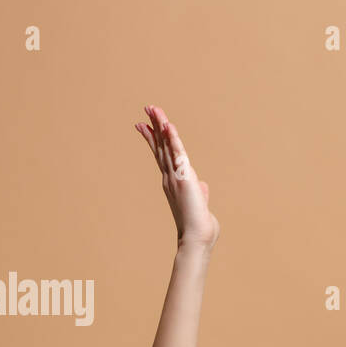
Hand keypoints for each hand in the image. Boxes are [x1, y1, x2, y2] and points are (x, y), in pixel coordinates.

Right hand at [135, 105, 219, 249]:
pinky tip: (169, 125)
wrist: (197, 237)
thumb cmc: (198, 225)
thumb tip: (201, 186)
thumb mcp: (199, 204)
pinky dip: (173, 138)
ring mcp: (174, 176)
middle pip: (160, 146)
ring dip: (160, 126)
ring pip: (166, 145)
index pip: (161, 155)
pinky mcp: (183, 177)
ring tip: (152, 109)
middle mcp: (170, 177)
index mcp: (173, 182)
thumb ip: (199, 192)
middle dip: (153, 126)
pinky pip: (178, 152)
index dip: (154, 139)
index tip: (144, 125)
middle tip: (146, 109)